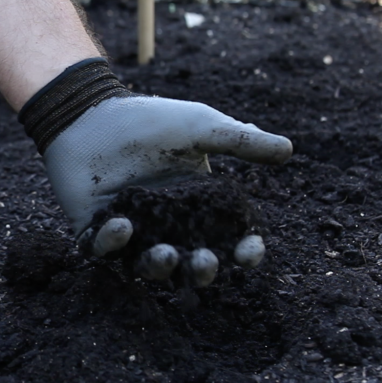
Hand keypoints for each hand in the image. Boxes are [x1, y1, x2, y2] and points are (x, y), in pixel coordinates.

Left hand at [19, 59, 291, 286]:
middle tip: (205, 262)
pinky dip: (112, 243)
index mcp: (198, 207)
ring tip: (166, 254)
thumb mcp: (200, 127)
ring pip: (147, 265)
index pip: (228, 239)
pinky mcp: (94, 229)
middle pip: (190, 263)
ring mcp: (132, 231)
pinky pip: (102, 249)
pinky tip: (121, 225)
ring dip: (159, 267)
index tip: (249, 250)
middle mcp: (166, 226)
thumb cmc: (150, 119)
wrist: (93, 112)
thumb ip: (240, 140)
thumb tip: (288, 149)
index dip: (243, 250)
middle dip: (201, 270)